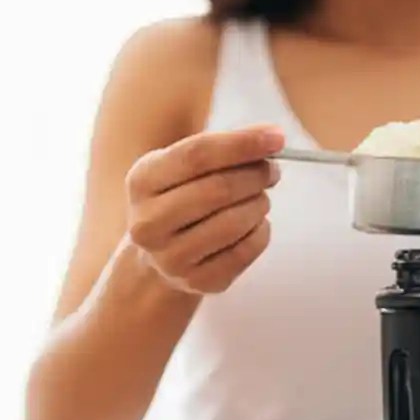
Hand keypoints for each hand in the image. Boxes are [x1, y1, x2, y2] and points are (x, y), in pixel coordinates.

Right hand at [126, 126, 283, 293]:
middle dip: (255, 175)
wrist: (159, 255)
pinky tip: (256, 224)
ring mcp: (170, 258)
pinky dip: (261, 232)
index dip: (242, 144)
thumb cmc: (180, 197)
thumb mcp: (183, 168)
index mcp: (142, 181)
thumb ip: (221, 149)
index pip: (197, 155)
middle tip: (272, 170)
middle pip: (217, 189)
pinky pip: (244, 252)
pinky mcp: (197, 282)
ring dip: (259, 204)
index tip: (277, 137)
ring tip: (260, 198)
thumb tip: (271, 139)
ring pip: (233, 222)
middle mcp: (148, 223)